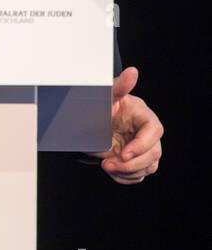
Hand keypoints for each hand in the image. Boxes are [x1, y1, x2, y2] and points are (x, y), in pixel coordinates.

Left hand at [89, 66, 162, 183]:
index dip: (141, 145)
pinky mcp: (139, 162)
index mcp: (145, 117)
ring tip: (106, 165)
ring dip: (127, 172)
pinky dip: (125, 178)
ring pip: (148, 168)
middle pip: (153, 154)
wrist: (94, 122)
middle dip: (130, 164)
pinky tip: (112, 170)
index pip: (154, 132)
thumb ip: (120, 85)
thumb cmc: (104, 106)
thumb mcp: (108, 96)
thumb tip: (132, 71)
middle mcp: (149, 135)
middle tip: (107, 164)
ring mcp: (146, 150)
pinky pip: (139, 176)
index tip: (122, 154)